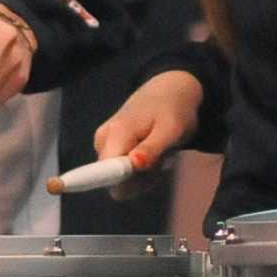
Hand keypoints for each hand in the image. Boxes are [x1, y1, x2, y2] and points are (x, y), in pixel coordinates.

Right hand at [92, 69, 202, 198]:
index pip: (102, 170)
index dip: (112, 182)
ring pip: (122, 182)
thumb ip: (152, 148)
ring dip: (145, 176)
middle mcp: (103, 140)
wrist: (168, 94)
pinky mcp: (108, 151)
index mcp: (117, 132)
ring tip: (159, 153)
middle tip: (162, 161)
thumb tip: (134, 165)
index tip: (112, 179)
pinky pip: (124, 177)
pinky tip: (152, 154)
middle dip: (141, 180)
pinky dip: (142, 172)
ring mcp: (103, 145)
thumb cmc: (173, 110)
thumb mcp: (171, 129)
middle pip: (115, 183)